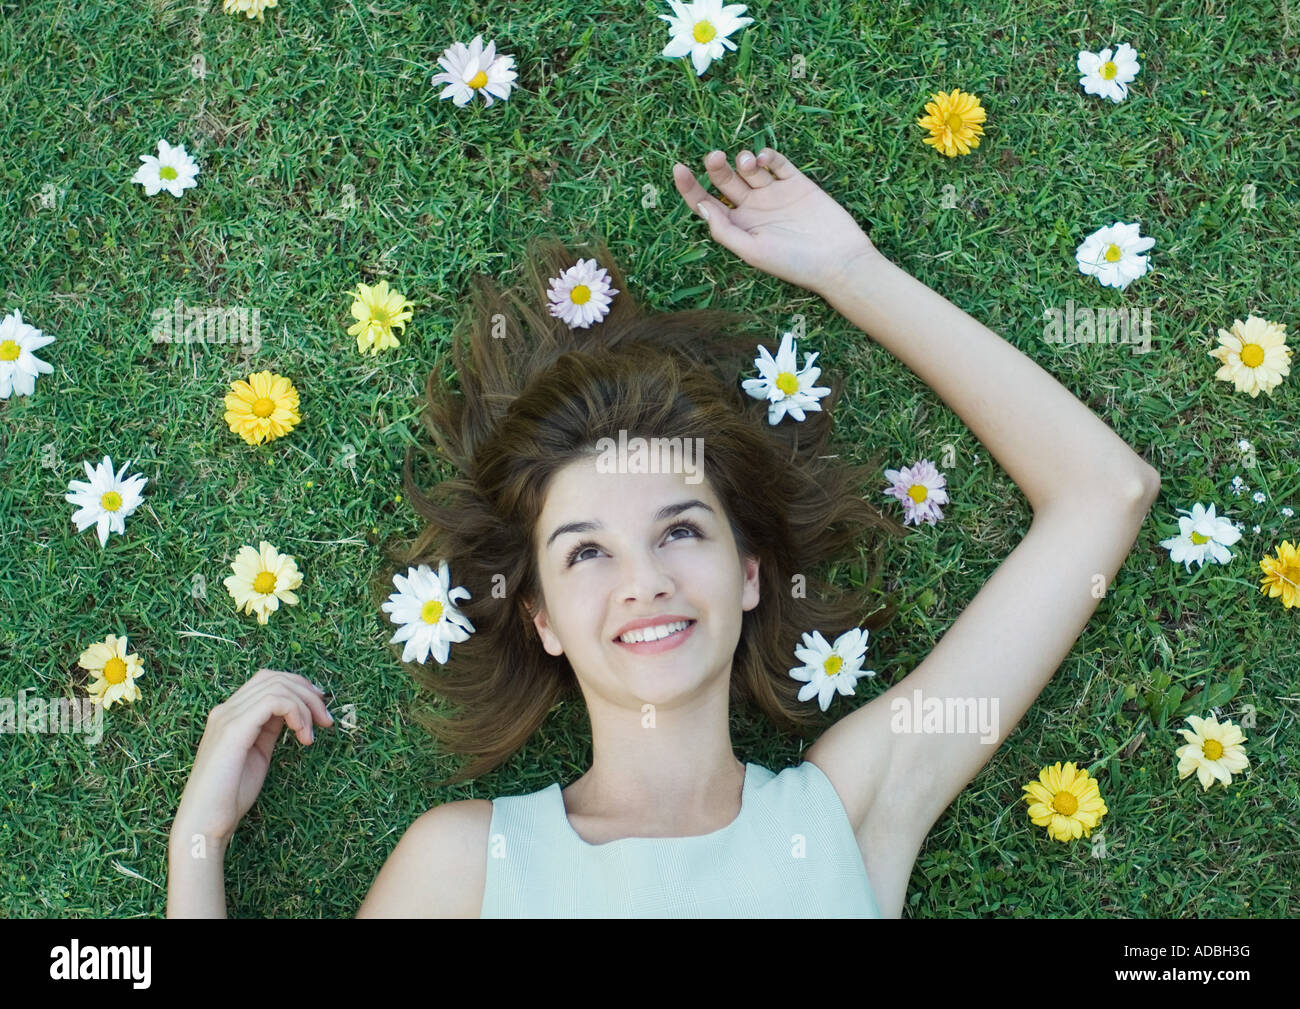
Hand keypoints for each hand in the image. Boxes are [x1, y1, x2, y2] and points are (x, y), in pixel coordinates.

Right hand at [171, 668, 332, 850]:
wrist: (205, 822)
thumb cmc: (230, 795)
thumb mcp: (258, 754)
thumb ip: (269, 730)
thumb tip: (293, 714)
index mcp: (230, 715)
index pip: (267, 681)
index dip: (298, 688)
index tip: (319, 710)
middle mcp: (226, 710)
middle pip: (275, 678)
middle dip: (308, 694)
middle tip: (326, 720)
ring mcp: (227, 717)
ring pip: (277, 686)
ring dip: (306, 705)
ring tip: (313, 734)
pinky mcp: (234, 729)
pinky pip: (274, 702)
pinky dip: (296, 713)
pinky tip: (303, 735)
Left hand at [672, 147, 881, 297]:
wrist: (838, 260)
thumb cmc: (794, 263)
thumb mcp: (752, 251)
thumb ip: (725, 230)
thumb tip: (702, 207)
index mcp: (737, 226)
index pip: (705, 203)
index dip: (690, 187)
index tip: (679, 168)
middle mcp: (752, 209)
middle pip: (725, 181)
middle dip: (717, 166)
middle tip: (715, 157)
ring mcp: (774, 194)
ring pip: (749, 168)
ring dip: (743, 160)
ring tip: (748, 162)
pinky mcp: (797, 183)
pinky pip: (777, 163)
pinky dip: (768, 156)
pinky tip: (764, 158)